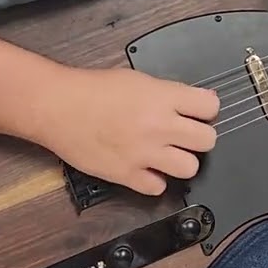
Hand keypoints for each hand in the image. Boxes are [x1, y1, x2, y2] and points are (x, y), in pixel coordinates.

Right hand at [33, 67, 219, 195]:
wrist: (57, 106)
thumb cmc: (92, 89)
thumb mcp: (138, 79)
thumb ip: (167, 93)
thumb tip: (192, 103)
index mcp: (163, 98)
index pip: (210, 107)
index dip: (206, 109)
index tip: (199, 112)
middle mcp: (159, 126)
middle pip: (208, 140)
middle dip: (199, 136)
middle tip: (185, 135)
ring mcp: (144, 153)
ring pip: (190, 168)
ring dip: (181, 161)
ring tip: (168, 154)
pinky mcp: (126, 174)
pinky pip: (158, 188)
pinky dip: (154, 180)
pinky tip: (146, 168)